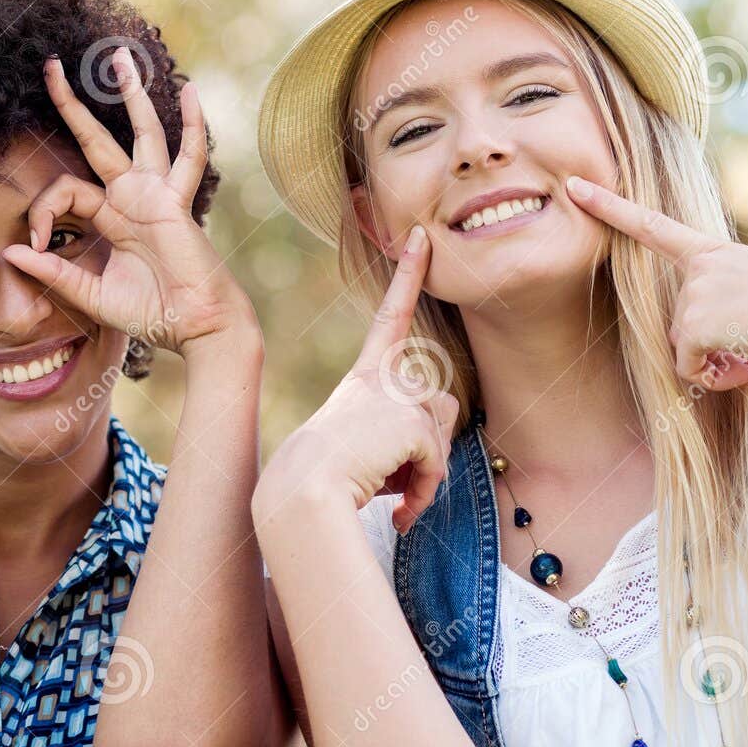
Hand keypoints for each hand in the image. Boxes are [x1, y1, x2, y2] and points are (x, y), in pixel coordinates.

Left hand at [0, 48, 255, 356]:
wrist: (194, 328)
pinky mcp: (176, 204)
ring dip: (131, 95)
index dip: (43, 210)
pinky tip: (191, 91)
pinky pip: (188, 159)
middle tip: (50, 66)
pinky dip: (192, 127)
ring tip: (118, 57)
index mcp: (111, 218)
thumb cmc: (152, 315)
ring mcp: (156, 196)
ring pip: (142, 133)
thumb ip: (55, 274)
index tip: (35, 243)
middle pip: (97, 140)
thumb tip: (10, 252)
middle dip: (72, 104)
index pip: (66, 190)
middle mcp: (132, 198)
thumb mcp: (92, 295)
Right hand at [258, 227, 455, 533]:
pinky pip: (438, 460)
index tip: (418, 237)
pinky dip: (425, 491)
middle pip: (440, 405)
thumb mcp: (364, 449)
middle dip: (432, 448)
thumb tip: (428, 466)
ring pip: (443, 433)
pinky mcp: (409, 419)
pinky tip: (400, 509)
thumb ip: (399, 440)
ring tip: (398, 499)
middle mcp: (381, 379)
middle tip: (402, 485)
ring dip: (428, 473)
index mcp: (363, 378)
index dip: (406, 276)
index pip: (391, 318)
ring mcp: (396, 395)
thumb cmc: (327, 481)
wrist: (304, 492)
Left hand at [567, 175, 747, 388]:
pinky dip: (716, 378)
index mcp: (715, 252)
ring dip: (720, 363)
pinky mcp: (691, 326)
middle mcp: (698, 269)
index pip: (651, 225)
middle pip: (681, 322)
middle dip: (712, 344)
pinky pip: (689, 369)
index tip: (574, 187)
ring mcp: (693, 296)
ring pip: (686, 349)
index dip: (609, 207)